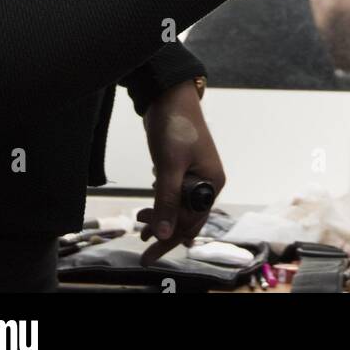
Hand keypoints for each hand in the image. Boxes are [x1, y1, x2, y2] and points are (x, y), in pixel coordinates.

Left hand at [135, 79, 223, 264]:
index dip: (169, 239)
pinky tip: (149, 203)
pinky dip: (161, 201)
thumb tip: (164, 234)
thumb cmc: (175, 128)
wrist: (169, 95)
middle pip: (186, 217)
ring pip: (178, 205)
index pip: (190, 221)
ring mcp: (196, 173)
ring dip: (160, 216)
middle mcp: (207, 181)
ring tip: (139, 222)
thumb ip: (167, 201)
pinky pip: (174, 193)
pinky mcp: (183, 166)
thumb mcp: (170, 167)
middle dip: (164, 230)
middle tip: (140, 242)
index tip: (148, 255)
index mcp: (211, 183)